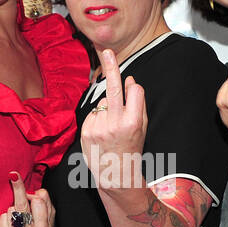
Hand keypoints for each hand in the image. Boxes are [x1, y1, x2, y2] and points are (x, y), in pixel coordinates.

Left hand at [0, 171, 56, 226]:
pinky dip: (7, 218)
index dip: (36, 197)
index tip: (32, 191)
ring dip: (16, 210)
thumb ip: (46, 203)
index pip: (37, 202)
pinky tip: (14, 225)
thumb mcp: (51, 219)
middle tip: (13, 175)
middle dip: (18, 188)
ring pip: (11, 209)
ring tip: (22, 221)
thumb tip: (33, 191)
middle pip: (21, 205)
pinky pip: (2, 217)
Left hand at [80, 48, 147, 190]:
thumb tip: (130, 80)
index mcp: (133, 122)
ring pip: (103, 101)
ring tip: (111, 129)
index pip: (135, 91)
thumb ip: (137, 103)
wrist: (115, 174)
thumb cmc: (132, 148)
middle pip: (114, 88)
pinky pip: (93, 112)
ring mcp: (98, 127)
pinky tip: (102, 132)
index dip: (134, 90)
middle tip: (109, 52)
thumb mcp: (142, 127)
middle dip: (112, 68)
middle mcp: (115, 123)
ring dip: (107, 109)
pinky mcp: (85, 130)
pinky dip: (98, 117)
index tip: (131, 82)